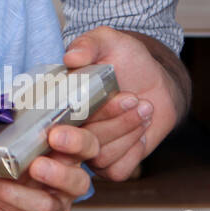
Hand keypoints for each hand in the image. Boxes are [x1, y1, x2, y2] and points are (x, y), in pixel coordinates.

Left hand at [0, 124, 98, 210]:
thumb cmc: (15, 171)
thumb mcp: (8, 146)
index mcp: (65, 158)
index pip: (87, 146)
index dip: (76, 141)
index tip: (54, 134)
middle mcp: (66, 187)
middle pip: (78, 182)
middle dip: (58, 173)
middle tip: (35, 165)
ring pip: (46, 207)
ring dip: (15, 194)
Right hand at [64, 26, 183, 180]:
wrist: (157, 82)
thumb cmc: (127, 60)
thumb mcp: (108, 41)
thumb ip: (88, 44)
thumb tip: (71, 58)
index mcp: (57, 105)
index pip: (52, 125)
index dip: (65, 125)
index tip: (89, 109)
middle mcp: (69, 132)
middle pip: (78, 143)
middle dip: (108, 123)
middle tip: (131, 98)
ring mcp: (90, 152)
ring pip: (100, 156)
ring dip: (127, 129)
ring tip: (144, 105)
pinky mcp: (112, 167)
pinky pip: (117, 169)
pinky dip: (133, 148)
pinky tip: (142, 126)